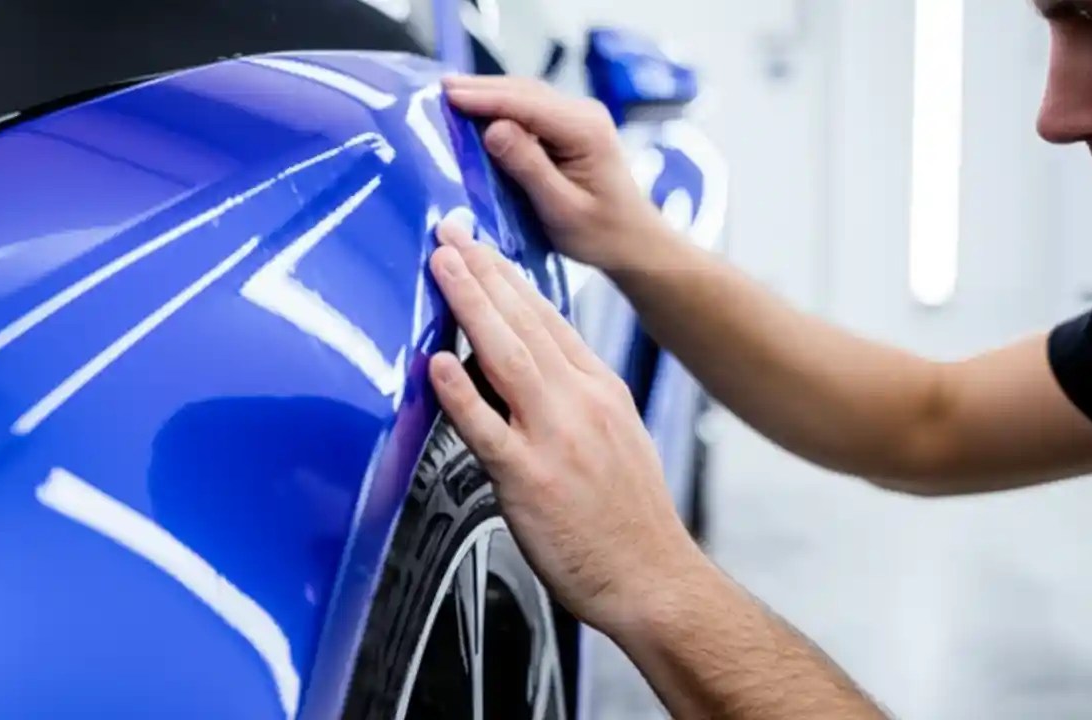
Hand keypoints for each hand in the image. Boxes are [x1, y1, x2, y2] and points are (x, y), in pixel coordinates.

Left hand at [427, 219, 703, 632]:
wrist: (654, 579)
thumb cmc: (629, 517)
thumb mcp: (615, 437)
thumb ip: (574, 399)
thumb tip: (528, 372)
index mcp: (600, 389)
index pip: (549, 319)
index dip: (509, 277)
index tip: (481, 246)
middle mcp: (580, 402)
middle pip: (526, 323)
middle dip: (484, 271)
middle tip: (451, 232)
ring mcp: (555, 438)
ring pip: (507, 357)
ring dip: (472, 305)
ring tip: (444, 266)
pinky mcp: (530, 479)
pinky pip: (487, 429)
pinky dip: (460, 393)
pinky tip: (437, 364)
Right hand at [443, 75, 671, 271]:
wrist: (633, 240)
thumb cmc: (600, 233)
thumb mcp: (561, 209)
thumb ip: (529, 168)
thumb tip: (493, 130)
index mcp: (585, 130)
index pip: (526, 104)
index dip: (484, 98)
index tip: (448, 95)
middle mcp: (584, 114)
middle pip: (524, 91)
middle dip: (480, 89)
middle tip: (439, 88)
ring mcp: (578, 117)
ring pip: (525, 95)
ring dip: (489, 94)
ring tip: (451, 94)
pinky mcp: (570, 127)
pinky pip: (530, 108)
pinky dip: (502, 106)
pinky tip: (478, 111)